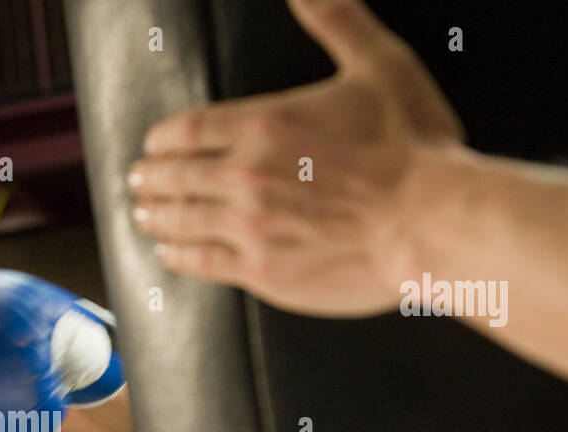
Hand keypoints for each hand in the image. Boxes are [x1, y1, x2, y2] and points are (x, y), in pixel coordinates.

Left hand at [128, 0, 463, 316]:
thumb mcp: (378, 65)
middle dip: (152, 178)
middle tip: (138, 181)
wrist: (429, 221)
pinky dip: (179, 255)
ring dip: (156, 215)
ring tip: (144, 214)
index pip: (190, 129)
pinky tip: (170, 252)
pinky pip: (202, 262)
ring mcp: (249, 227)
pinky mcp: (261, 271)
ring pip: (182, 220)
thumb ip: (336, 21)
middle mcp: (246, 176)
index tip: (153, 146)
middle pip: (177, 176)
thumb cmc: (412, 149)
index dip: (164, 139)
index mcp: (264, 125)